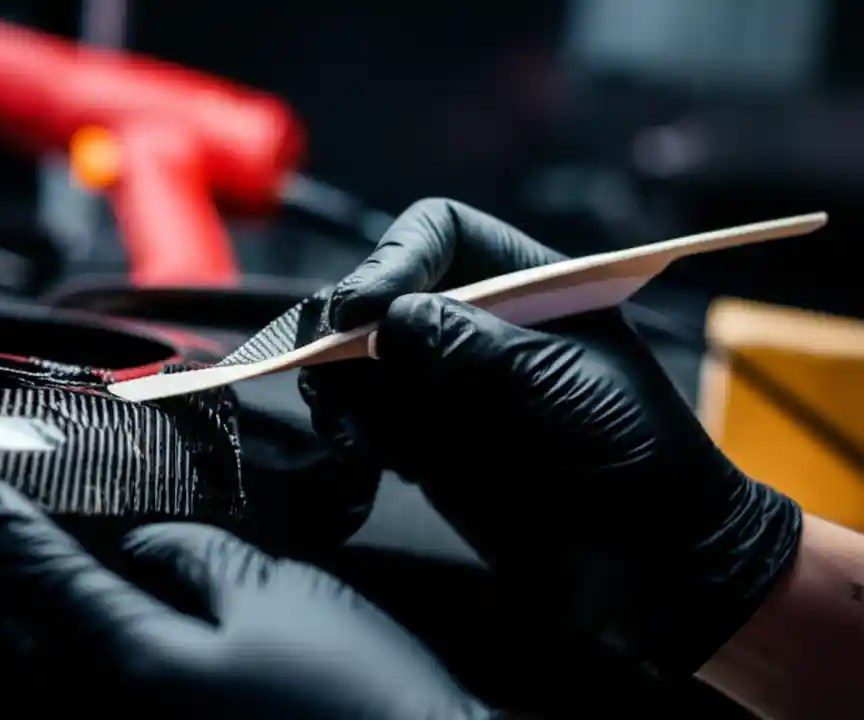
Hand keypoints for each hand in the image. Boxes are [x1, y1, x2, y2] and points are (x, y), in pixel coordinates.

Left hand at [0, 475, 495, 718]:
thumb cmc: (355, 694)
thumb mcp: (276, 593)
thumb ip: (192, 556)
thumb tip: (144, 546)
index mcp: (135, 662)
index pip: (41, 578)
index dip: (1, 525)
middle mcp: (114, 717)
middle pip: (15, 641)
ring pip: (39, 685)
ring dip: (27, 624)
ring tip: (38, 578)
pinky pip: (82, 707)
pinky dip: (69, 665)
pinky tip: (95, 639)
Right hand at [299, 198, 802, 675]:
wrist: (651, 555)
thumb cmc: (635, 450)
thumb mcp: (562, 385)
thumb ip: (475, 348)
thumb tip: (388, 319)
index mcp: (526, 281)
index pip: (440, 234)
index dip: (396, 260)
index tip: (363, 310)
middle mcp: (476, 319)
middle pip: (383, 289)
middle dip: (349, 323)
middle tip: (326, 362)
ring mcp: (444, 380)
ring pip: (357, 354)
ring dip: (339, 380)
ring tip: (348, 423)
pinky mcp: (423, 438)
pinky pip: (361, 414)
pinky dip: (349, 426)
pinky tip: (365, 452)